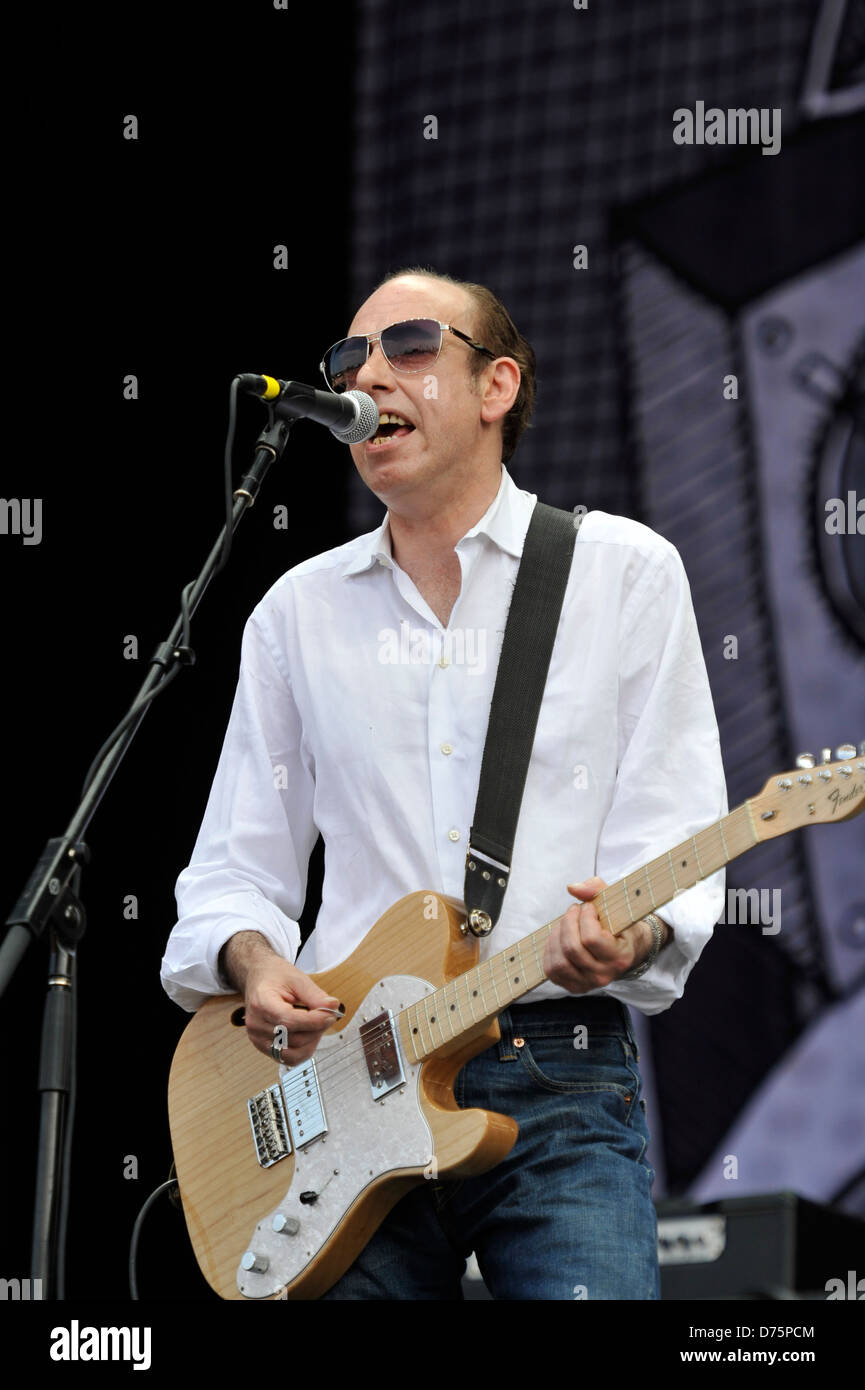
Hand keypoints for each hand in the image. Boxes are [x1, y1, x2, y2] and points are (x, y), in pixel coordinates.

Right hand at [221, 933, 340, 1064]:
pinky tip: (308, 1034)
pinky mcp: (264, 1047)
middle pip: (293, 1039)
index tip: (330, 1014)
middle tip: (327, 1015)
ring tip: (316, 1024)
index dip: (314, 1021)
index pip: (289, 1021)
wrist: (259, 978)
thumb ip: (315, 996)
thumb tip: (332, 1008)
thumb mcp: (297, 979)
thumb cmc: (274, 976)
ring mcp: (258, 1039)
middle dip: (316, 1029)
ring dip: (311, 1041)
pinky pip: (289, 1058)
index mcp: (261, 1003)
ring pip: (293, 1053)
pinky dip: (304, 1049)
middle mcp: (256, 1025)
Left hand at [544, 876, 649, 993]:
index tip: (588, 907)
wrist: (627, 950)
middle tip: (573, 910)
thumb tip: (572, 887)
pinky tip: (560, 937)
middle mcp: (604, 976)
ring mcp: (587, 984)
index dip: (585, 917)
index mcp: (620, 958)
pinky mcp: (572, 986)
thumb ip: (597, 889)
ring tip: (565, 924)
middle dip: (567, 923)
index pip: (592, 938)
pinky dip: (550, 950)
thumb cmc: (620, 924)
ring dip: (557, 936)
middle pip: (572, 949)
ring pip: (559, 962)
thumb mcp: (616, 904)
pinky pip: (551, 970)